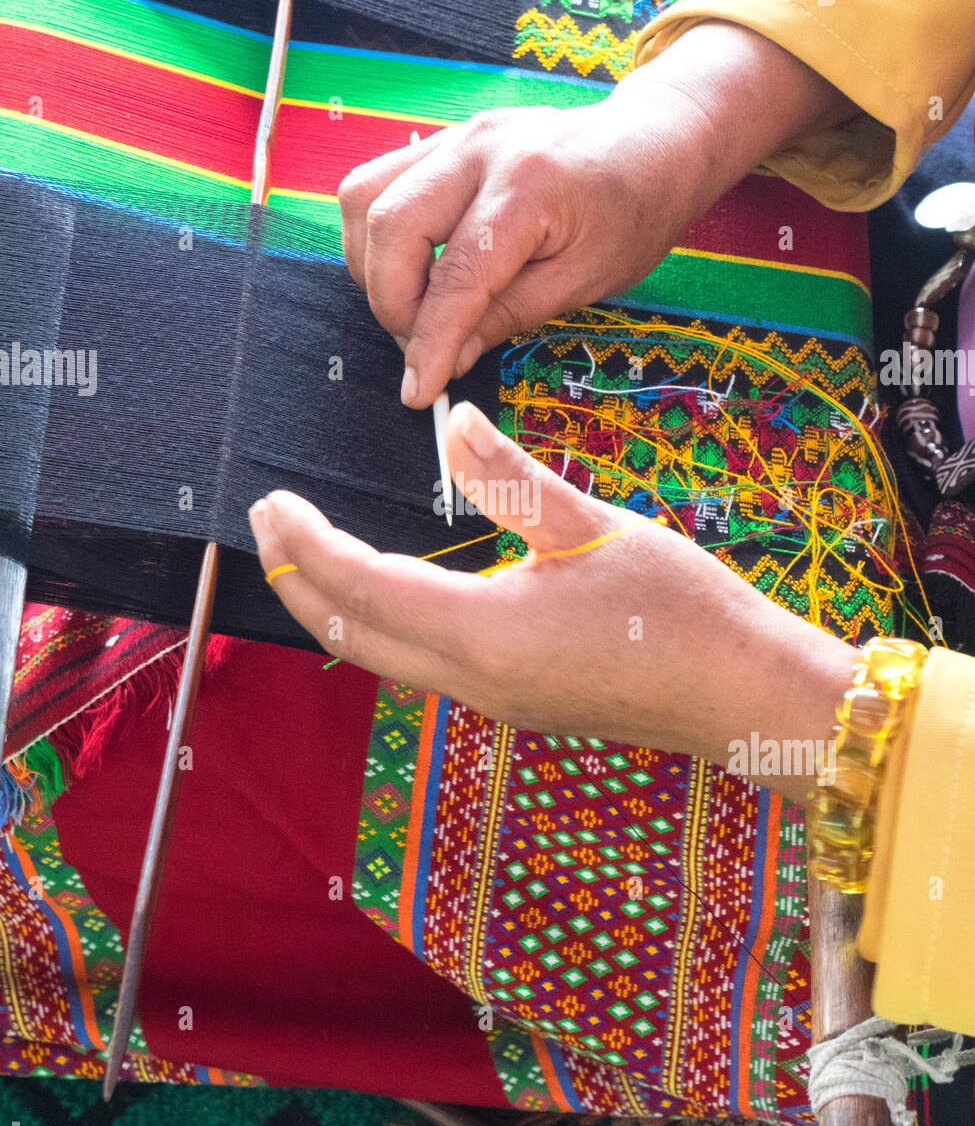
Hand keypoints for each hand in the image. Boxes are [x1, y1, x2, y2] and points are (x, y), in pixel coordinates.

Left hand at [248, 402, 854, 800]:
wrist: (742, 695)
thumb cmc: (683, 609)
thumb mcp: (596, 526)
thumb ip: (512, 479)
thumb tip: (454, 422)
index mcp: (486, 633)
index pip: (363, 587)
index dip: (308, 545)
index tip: (271, 502)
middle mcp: (473, 680)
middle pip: (350, 637)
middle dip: (297, 581)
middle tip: (267, 523)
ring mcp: (489, 701)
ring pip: (378, 658)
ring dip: (332, 607)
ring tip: (305, 553)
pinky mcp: (510, 703)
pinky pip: (414, 666)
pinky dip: (375, 625)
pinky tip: (380, 588)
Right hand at [338, 22, 856, 408]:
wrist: (650, 144)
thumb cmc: (630, 215)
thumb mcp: (582, 281)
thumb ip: (507, 316)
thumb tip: (445, 359)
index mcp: (529, 188)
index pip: (455, 275)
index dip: (429, 342)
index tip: (417, 391)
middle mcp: (481, 150)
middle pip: (389, 225)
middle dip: (392, 303)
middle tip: (421, 347)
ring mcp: (455, 137)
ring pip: (364, 198)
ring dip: (373, 268)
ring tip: (414, 310)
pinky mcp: (443, 141)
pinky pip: (377, 185)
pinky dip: (378, 238)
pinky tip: (410, 272)